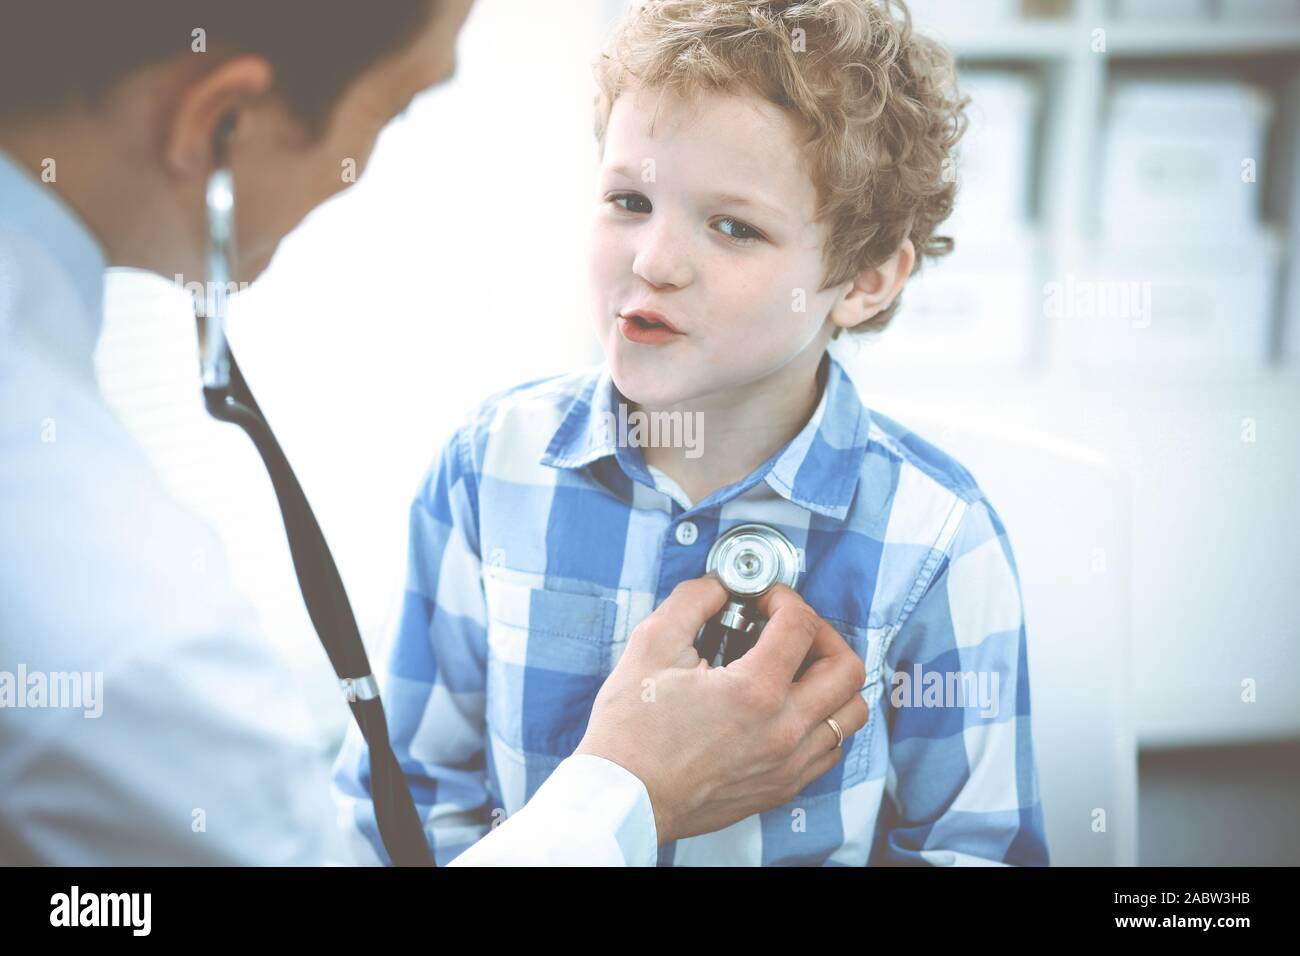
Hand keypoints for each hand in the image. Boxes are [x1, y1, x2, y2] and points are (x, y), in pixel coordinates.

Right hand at [574, 575, 868, 844]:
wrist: (625, 798)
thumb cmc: (632, 729)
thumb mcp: (652, 644)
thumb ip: (693, 600)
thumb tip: (723, 585)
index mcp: (754, 691)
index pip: (802, 625)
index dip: (784, 598)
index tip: (763, 600)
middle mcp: (784, 730)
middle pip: (847, 668)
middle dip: (822, 634)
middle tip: (790, 629)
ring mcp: (789, 763)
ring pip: (850, 712)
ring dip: (831, 680)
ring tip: (796, 668)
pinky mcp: (783, 787)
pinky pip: (831, 747)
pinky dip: (822, 719)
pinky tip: (788, 707)